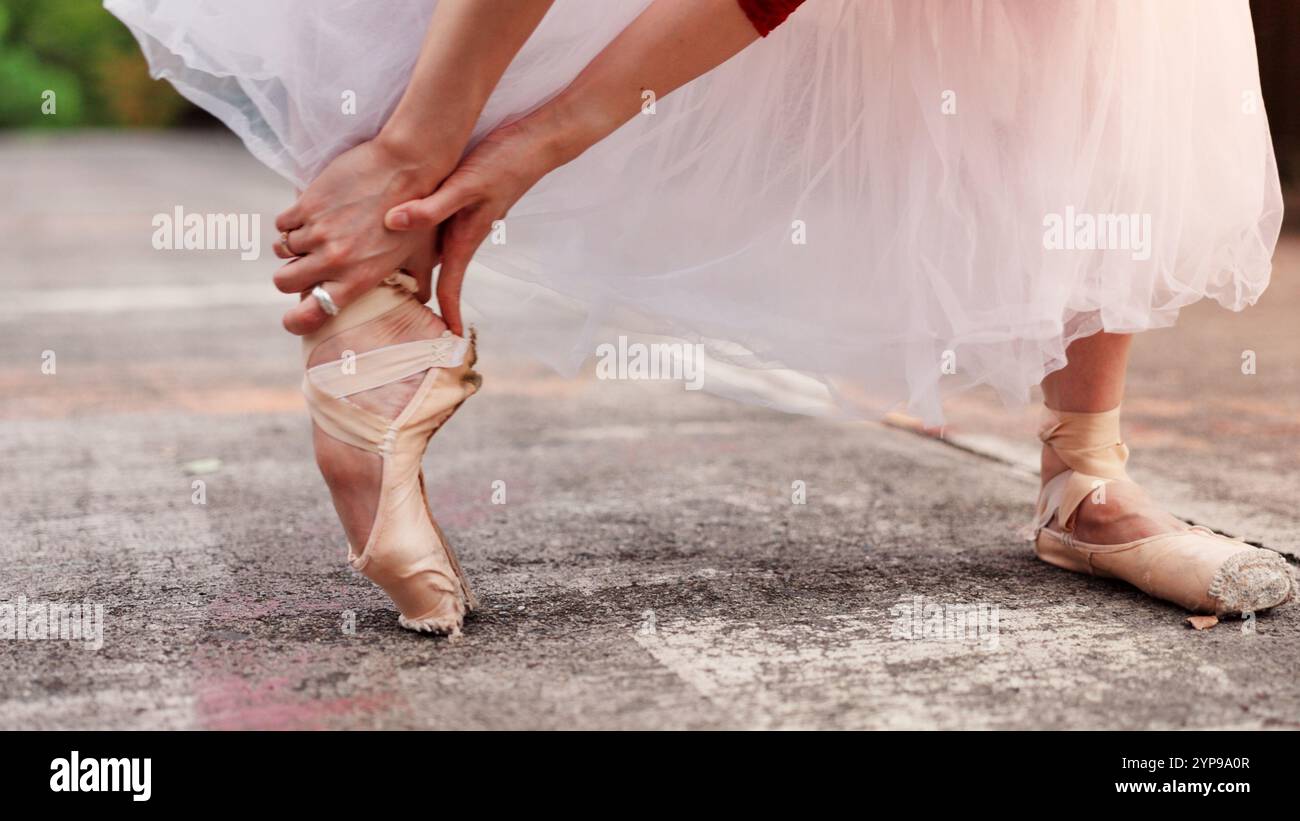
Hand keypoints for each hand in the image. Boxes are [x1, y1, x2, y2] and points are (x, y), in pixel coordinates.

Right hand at [271, 136, 453, 333]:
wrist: (407, 166)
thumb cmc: (419, 214)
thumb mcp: (422, 256)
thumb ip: (416, 283)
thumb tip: (419, 301)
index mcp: (358, 280)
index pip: (311, 314)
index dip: (295, 321)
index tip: (293, 319)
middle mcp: (333, 261)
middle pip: (283, 282)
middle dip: (291, 275)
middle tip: (307, 263)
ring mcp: (318, 232)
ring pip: (282, 249)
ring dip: (296, 242)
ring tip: (319, 230)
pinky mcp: (307, 205)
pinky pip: (282, 222)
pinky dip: (292, 220)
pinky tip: (313, 212)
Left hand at [383, 119, 559, 335]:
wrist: (531, 145)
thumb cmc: (503, 163)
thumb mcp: (465, 184)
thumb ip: (432, 206)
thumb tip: (393, 223)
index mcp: (464, 239)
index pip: (450, 287)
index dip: (445, 316)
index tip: (443, 344)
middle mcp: (461, 236)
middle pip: (436, 276)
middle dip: (419, 299)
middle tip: (391, 320)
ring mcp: (461, 223)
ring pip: (432, 254)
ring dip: (414, 270)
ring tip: (385, 287)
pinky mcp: (459, 207)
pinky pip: (433, 232)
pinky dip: (414, 241)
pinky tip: (394, 231)